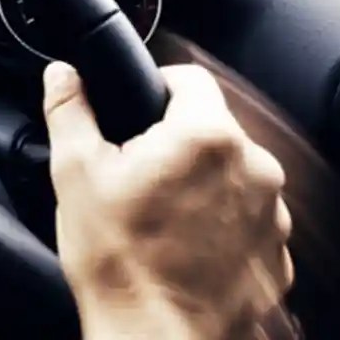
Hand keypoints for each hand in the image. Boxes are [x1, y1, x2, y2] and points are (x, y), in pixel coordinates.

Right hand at [44, 62, 292, 339]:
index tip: (136, 114)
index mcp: (206, 136)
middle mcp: (254, 167)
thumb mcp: (76, 175)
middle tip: (136, 178)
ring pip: (232, 174)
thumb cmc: (120, 265)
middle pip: (212, 129)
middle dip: (175, 144)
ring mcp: (272, 214)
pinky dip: (220, 226)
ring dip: (201, 185)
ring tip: (159, 220)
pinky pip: (246, 219)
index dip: (156, 88)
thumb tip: (63, 75)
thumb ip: (71, 111)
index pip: (189, 79)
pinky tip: (183, 248)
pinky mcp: (277, 254)